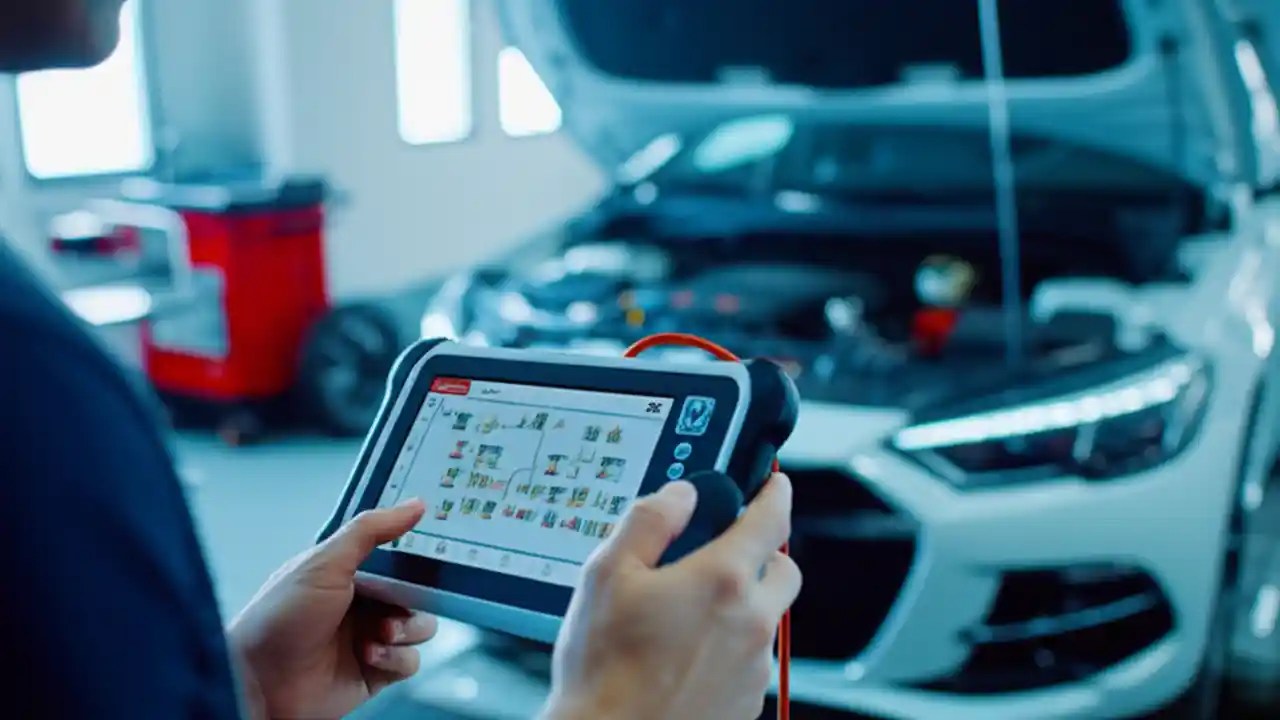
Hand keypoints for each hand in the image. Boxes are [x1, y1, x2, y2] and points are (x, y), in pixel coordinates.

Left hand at [227, 500, 437, 719]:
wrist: (259, 683)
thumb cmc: (279, 617)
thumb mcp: (325, 562)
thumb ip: (370, 530)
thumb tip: (413, 505)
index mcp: (348, 572)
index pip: (396, 556)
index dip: (416, 555)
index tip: (435, 550)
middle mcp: (361, 604)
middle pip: (415, 592)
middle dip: (414, 596)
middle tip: (396, 600)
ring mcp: (369, 639)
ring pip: (419, 626)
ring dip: (407, 628)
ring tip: (380, 633)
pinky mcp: (375, 673)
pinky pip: (410, 661)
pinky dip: (397, 658)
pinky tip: (369, 656)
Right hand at [542, 474, 799, 719]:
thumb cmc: (604, 668)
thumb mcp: (607, 575)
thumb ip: (649, 522)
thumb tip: (681, 495)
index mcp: (722, 580)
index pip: (772, 519)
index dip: (776, 494)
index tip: (775, 486)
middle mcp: (751, 622)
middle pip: (783, 570)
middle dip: (763, 554)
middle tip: (725, 553)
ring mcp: (754, 667)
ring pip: (765, 618)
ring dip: (741, 607)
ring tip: (686, 617)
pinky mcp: (747, 702)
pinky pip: (750, 661)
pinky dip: (730, 649)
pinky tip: (685, 657)